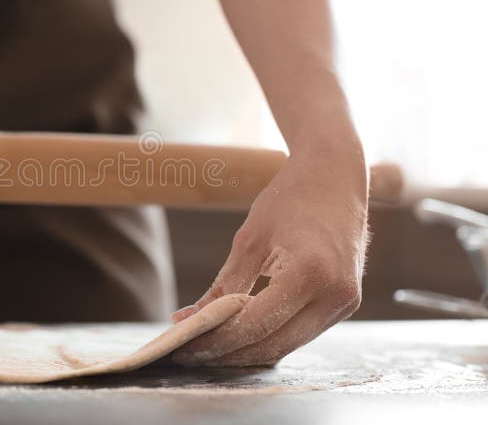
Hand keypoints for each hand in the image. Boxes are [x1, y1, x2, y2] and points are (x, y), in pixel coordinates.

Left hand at [171, 145, 367, 366]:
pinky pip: (301, 333)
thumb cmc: (290, 199)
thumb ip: (223, 286)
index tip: (183, 345)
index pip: (256, 324)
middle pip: (273, 345)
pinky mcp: (346, 305)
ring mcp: (346, 303)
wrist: (336, 177)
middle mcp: (335, 295)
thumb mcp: (249, 239)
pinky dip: (269, 338)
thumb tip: (186, 320)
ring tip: (207, 348)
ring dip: (247, 351)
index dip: (217, 340)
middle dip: (228, 353)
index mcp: (310, 272)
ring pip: (288, 346)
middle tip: (190, 353)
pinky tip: (239, 337)